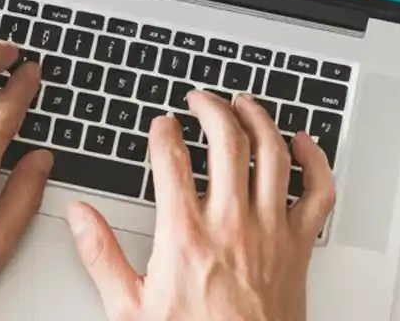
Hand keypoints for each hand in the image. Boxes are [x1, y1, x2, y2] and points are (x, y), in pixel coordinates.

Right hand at [68, 91, 335, 320]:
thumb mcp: (130, 307)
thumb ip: (101, 255)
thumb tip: (80, 216)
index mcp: (185, 236)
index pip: (173, 159)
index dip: (164, 131)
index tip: (161, 123)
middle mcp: (232, 226)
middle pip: (227, 142)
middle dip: (211, 109)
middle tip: (199, 99)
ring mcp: (271, 233)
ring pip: (272, 155)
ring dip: (258, 119)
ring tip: (243, 103)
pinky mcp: (299, 248)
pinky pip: (318, 193)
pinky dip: (315, 161)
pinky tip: (303, 143)